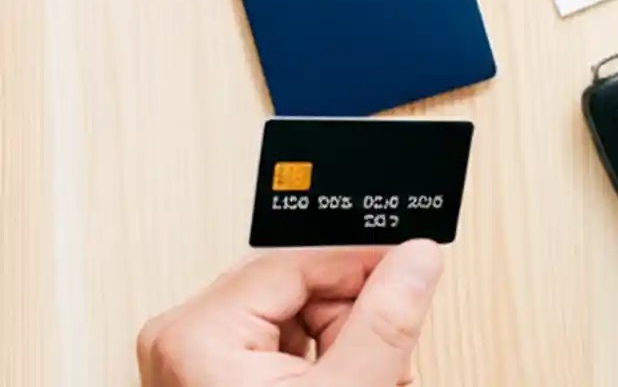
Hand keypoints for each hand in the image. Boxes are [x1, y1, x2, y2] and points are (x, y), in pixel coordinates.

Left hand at [137, 240, 442, 386]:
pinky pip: (275, 345)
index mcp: (199, 332)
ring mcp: (189, 361)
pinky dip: (317, 362)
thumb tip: (416, 260)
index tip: (410, 268)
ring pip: (292, 316)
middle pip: (297, 288)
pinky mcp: (206, 380)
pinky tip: (343, 384)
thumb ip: (386, 319)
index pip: (301, 261)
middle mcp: (183, 339)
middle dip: (355, 319)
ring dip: (343, 342)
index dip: (365, 265)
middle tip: (391, 353)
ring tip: (372, 378)